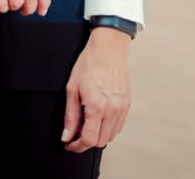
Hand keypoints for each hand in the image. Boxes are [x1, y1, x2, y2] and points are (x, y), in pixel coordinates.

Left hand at [62, 27, 130, 152]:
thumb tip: (67, 135)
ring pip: (110, 136)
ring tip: (87, 122)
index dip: (76, 146)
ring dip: (98, 135)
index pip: (88, 140)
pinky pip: (118, 126)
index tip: (70, 144)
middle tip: (76, 132)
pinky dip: (108, 127)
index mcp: (97, 107)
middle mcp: (112, 110)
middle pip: (100, 141)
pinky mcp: (127, 104)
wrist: (108, 49)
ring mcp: (122, 108)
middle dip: (86, 141)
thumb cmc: (89, 64)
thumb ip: (70, 116)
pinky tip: (99, 116)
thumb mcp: (72, 89)